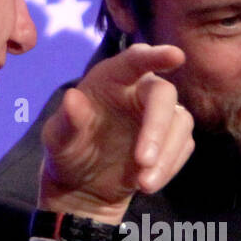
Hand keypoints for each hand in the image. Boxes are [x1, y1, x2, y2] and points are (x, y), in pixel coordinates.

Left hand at [38, 43, 192, 223]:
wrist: (85, 184)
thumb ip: (66, 121)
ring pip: (180, 123)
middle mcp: (139, 91)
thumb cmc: (69, 151)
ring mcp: (161, 114)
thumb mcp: (57, 140)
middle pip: (163, 95)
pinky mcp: (173, 138)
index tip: (176, 56)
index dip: (155, 57)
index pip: (135, 61)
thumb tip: (72, 98)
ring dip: (166, 156)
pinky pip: (183, 147)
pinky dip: (169, 167)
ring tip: (143, 185)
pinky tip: (148, 183)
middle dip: (157, 128)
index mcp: (112, 79)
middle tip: (143, 161)